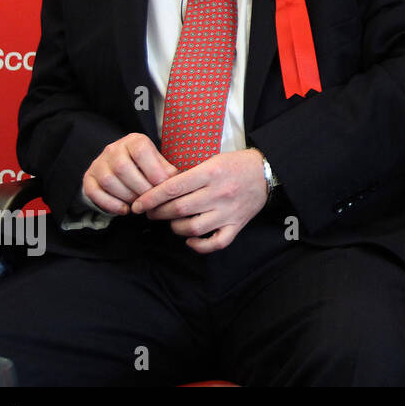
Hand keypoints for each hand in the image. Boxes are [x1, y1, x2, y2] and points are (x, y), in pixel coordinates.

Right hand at [82, 133, 178, 214]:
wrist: (123, 167)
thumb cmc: (146, 165)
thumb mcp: (158, 162)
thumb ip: (167, 169)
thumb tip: (177, 182)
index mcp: (134, 140)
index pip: (141, 151)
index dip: (153, 170)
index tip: (162, 185)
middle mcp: (113, 149)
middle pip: (122, 168)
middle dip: (140, 187)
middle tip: (152, 199)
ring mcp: (98, 163)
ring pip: (109, 181)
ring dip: (127, 196)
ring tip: (140, 205)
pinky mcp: (88, 178)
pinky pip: (94, 192)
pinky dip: (111, 204)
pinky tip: (125, 210)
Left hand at [130, 147, 269, 252]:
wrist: (266, 171)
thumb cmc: (235, 164)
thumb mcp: (211, 159)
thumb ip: (189, 175)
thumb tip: (160, 191)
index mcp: (211, 172)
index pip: (173, 188)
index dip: (150, 198)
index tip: (138, 204)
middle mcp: (219, 193)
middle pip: (179, 209)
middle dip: (158, 213)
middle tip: (150, 213)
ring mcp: (228, 211)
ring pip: (193, 228)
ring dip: (176, 228)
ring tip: (172, 222)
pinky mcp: (237, 224)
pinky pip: (216, 243)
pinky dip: (200, 246)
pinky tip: (191, 240)